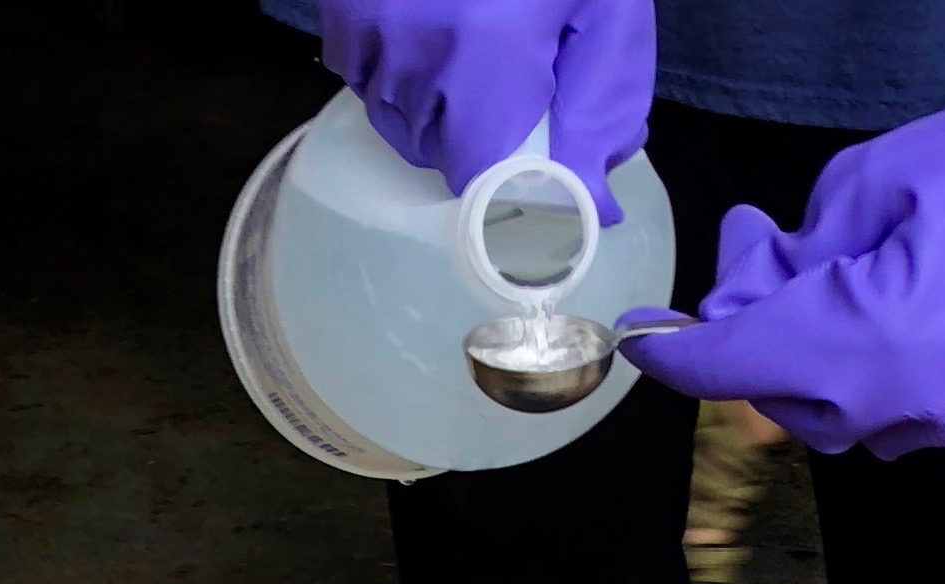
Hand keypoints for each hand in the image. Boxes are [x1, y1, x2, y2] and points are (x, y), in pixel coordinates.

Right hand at [320, 0, 653, 223]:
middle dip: (479, 136)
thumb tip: (594, 203)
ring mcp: (367, 29)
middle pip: (439, 154)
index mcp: (488, 48)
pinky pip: (363, 79)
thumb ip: (602, 104)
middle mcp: (414, 47)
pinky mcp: (339, 12)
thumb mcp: (605, 6)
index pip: (482, 175)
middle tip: (514, 77)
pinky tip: (429, 25)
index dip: (510, 184)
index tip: (534, 170)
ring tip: (472, 44)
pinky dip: (394, 70)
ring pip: (397, 122)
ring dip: (435, 107)